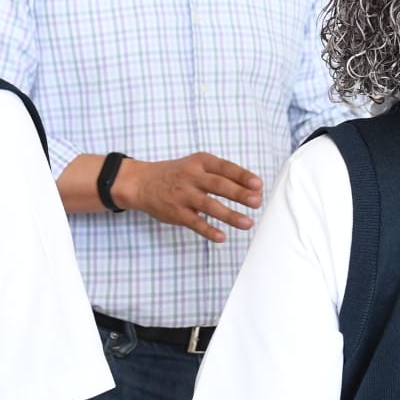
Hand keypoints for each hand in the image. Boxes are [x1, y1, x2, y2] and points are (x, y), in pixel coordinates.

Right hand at [112, 152, 262, 242]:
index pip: (225, 167)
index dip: (242, 176)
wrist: (141, 183)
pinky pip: (195, 222)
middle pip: (219, 185)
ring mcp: (183, 195)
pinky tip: (221, 237)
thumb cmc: (176, 174)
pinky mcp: (176, 213)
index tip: (258, 185)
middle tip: (256, 202)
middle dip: (239, 194)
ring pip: (209, 205)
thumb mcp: (196, 165)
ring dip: (229, 215)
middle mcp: (192, 177)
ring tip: (247, 223)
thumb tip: (251, 189)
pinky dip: (208, 230)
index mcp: (200, 162)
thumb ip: (220, 174)